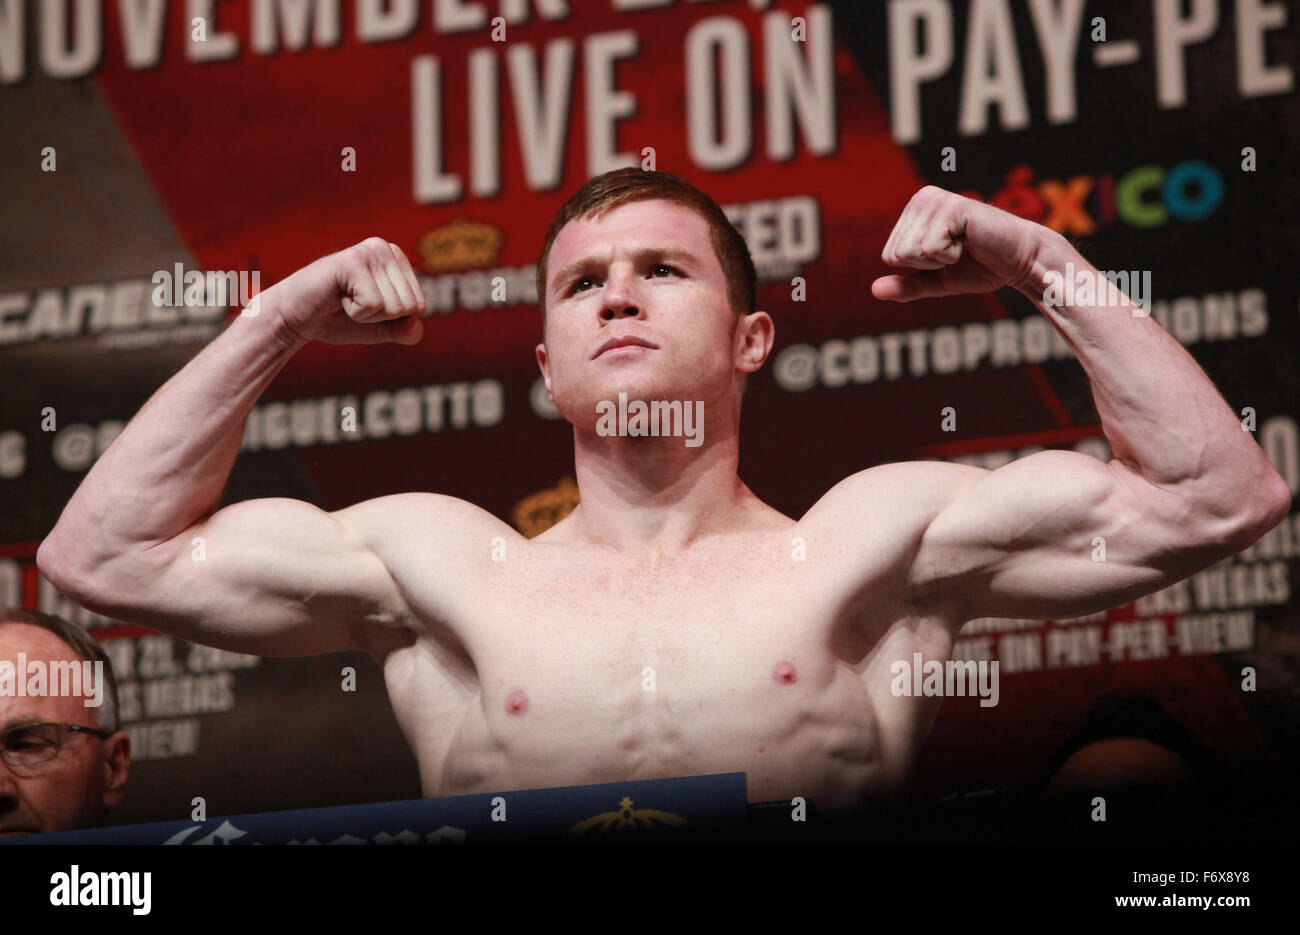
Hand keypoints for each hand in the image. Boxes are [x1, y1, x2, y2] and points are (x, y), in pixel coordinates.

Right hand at [259, 237, 426, 345]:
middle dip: (380, 317)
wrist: (294, 319)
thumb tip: (415, 321)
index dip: (391, 319)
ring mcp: (370, 251)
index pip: (419, 306)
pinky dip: (355, 312)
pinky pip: (374, 305)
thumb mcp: (382, 328)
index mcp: (397, 260)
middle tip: (352, 303)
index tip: (364, 306)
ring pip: (393, 307)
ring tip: (344, 298)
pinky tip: (337, 296)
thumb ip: (406, 330)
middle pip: (409, 307)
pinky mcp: (353, 261)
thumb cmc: (338, 319)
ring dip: (366, 314)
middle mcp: (386, 249)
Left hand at [871, 186, 1055, 302]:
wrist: (1019, 262)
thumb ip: (907, 285)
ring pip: (911, 252)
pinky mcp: (951, 207)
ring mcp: (935, 200)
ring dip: (941, 259)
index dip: (920, 267)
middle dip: (929, 264)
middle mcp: (921, 199)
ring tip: (964, 245)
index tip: (948, 255)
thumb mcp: (936, 280)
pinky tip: (969, 241)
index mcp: (913, 211)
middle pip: (896, 255)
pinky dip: (950, 255)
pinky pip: (930, 248)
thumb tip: (874, 290)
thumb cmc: (980, 267)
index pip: (890, 256)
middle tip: (958, 252)